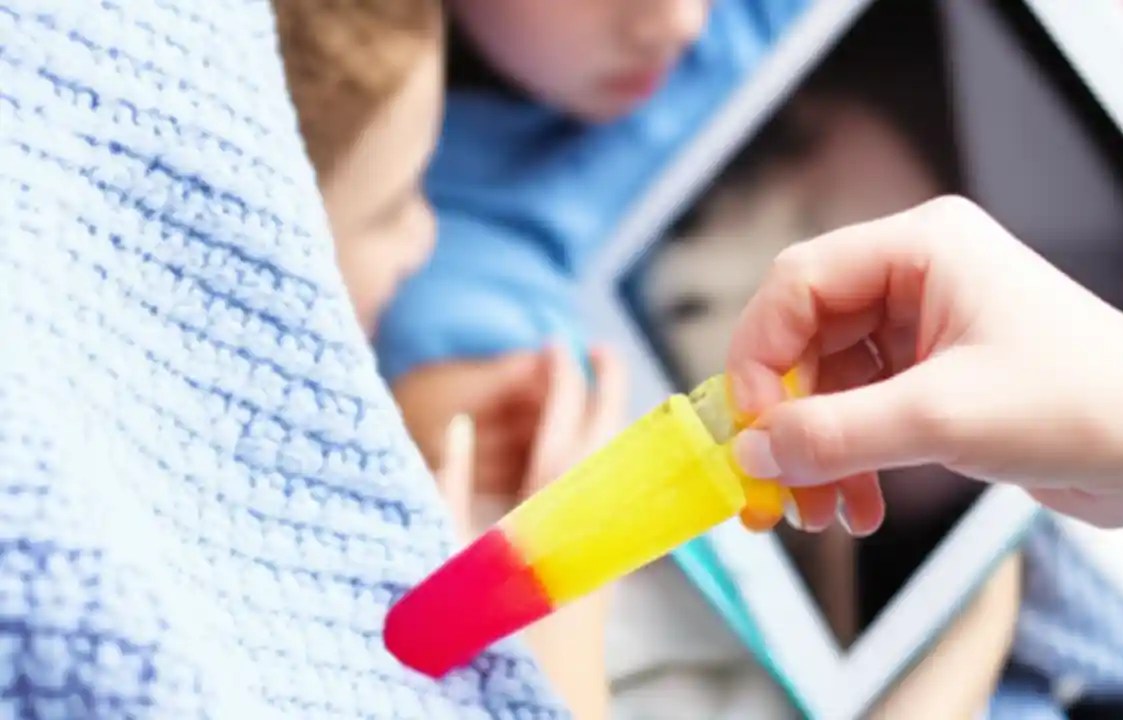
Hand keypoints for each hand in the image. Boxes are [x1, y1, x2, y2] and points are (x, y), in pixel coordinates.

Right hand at [418, 345, 621, 717]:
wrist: (548, 686)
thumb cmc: (485, 625)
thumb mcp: (450, 550)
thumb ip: (449, 483)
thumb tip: (455, 425)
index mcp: (547, 502)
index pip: (563, 422)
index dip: (563, 379)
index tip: (559, 345)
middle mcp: (586, 512)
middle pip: (604, 433)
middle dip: (606, 387)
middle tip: (603, 351)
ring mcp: (603, 532)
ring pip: (615, 460)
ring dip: (609, 421)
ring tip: (603, 391)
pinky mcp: (608, 554)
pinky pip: (615, 489)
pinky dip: (610, 459)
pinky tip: (605, 455)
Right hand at [727, 197, 1122, 535]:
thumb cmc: (1081, 405)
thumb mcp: (940, 420)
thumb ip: (832, 435)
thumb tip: (750, 454)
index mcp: (920, 246)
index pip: (797, 283)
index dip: (759, 357)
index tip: (753, 431)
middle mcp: (915, 275)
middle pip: (805, 339)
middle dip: (788, 420)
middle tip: (775, 488)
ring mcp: (924, 326)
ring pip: (829, 384)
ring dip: (817, 452)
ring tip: (822, 515)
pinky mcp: (936, 375)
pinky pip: (863, 412)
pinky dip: (851, 460)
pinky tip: (858, 507)